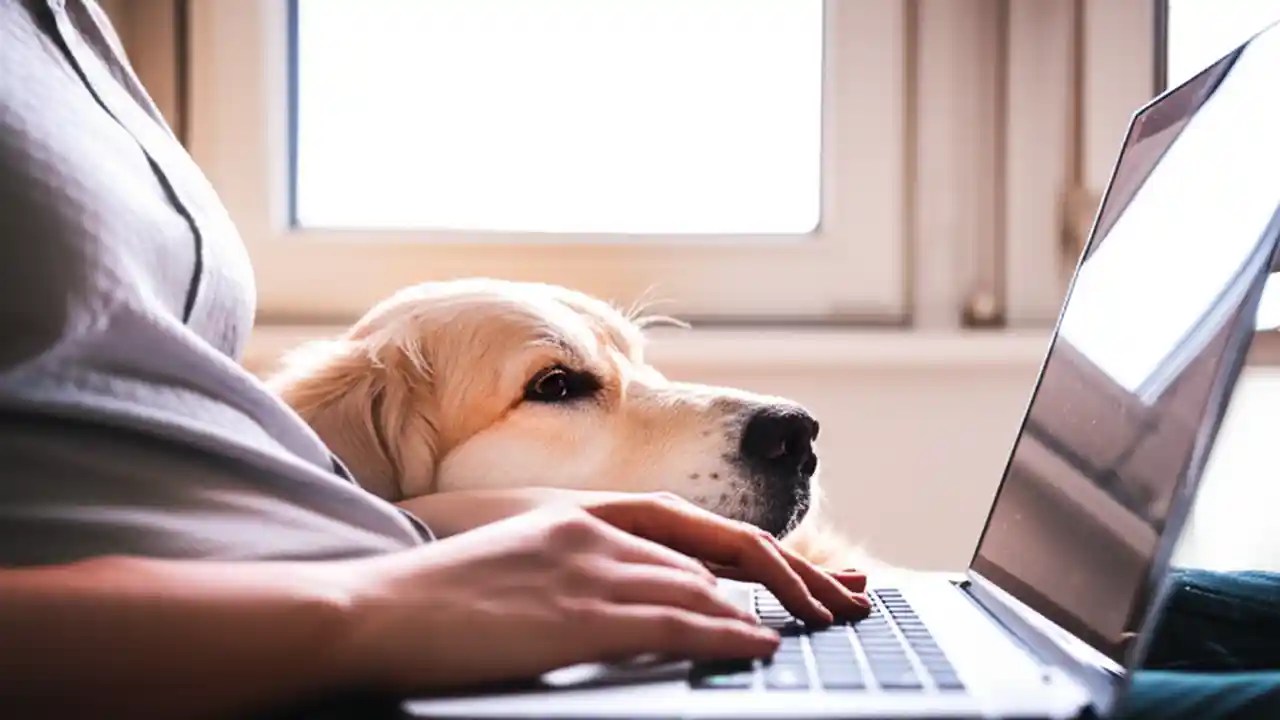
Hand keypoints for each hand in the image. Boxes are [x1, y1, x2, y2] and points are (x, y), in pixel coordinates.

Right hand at [400, 488, 869, 624]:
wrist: (375, 609)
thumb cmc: (436, 595)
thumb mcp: (517, 560)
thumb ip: (576, 567)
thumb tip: (631, 594)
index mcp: (582, 514)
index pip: (694, 527)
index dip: (756, 549)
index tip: (802, 570)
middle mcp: (596, 531)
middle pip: (717, 553)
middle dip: (788, 577)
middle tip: (841, 598)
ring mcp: (590, 570)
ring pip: (704, 589)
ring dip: (770, 610)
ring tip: (820, 626)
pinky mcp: (579, 616)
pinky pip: (673, 623)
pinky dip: (725, 635)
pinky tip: (758, 647)